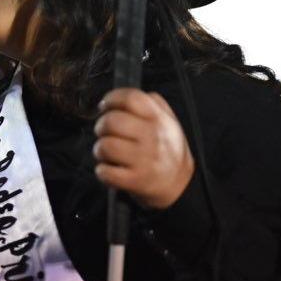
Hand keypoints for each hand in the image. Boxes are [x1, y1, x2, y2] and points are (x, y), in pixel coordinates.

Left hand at [94, 88, 194, 209]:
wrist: (180, 184)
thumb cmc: (167, 149)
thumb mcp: (168, 121)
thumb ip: (152, 103)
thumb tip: (123, 97)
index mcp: (158, 119)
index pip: (131, 98)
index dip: (112, 99)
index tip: (105, 105)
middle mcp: (152, 137)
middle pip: (112, 121)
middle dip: (101, 126)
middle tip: (105, 132)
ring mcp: (144, 159)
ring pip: (105, 146)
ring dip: (100, 149)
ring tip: (108, 152)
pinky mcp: (136, 180)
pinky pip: (106, 172)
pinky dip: (102, 171)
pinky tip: (110, 169)